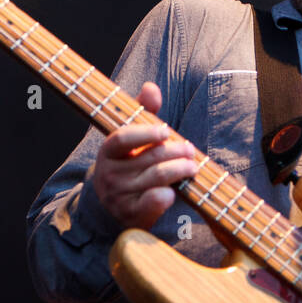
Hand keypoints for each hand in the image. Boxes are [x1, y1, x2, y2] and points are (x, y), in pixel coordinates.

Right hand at [88, 82, 197, 229]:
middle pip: (148, 158)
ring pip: (155, 178)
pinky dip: (164, 197)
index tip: (165, 130)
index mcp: (108, 151)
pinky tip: (175, 191)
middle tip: (191, 151)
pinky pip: (150, 204)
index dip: (144, 133)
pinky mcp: (130, 215)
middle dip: (175, 152)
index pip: (121, 138)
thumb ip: (142, 110)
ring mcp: (118, 196)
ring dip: (178, 170)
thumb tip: (151, 87)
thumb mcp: (131, 136)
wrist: (109, 204)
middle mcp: (109, 174)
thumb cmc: (128, 163)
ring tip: (193, 166)